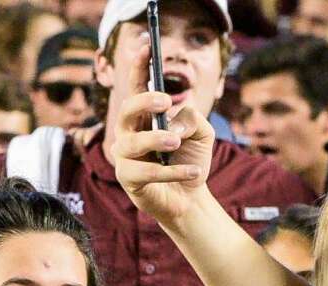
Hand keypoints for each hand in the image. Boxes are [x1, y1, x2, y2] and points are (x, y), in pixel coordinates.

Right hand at [105, 30, 213, 226]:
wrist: (190, 196)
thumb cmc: (190, 160)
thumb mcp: (201, 131)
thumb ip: (192, 118)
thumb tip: (173, 124)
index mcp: (146, 118)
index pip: (138, 88)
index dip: (139, 68)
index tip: (146, 46)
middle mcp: (130, 134)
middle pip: (126, 111)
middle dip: (143, 102)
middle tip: (165, 101)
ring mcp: (126, 158)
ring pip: (132, 143)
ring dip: (156, 139)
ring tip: (177, 142)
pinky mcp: (129, 180)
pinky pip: (146, 172)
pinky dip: (172, 171)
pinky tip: (193, 172)